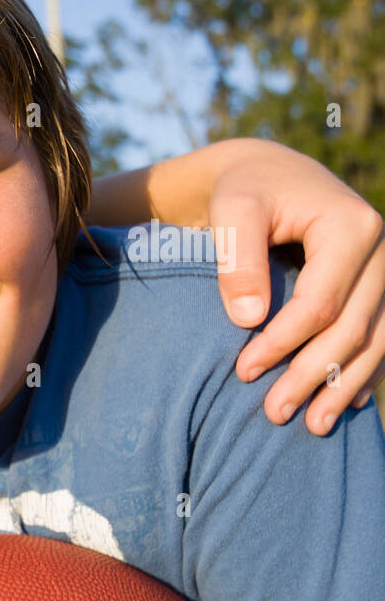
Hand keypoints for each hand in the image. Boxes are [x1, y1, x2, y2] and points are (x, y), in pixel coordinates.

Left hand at [206, 140, 384, 433]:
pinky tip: (345, 405)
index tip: (243, 372)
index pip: (321, 303)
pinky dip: (363, 372)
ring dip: (344, 386)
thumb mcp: (232, 210)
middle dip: (313, 376)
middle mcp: (381, 250)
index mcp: (350, 227)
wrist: (267, 174)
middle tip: (273, 414)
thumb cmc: (244, 191)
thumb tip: (247, 319)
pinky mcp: (377, 286)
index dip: (283, 343)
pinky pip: (379, 336)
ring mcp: (384, 271)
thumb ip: (238, 259)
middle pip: (353, 328)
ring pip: (375, 339)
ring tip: (311, 426)